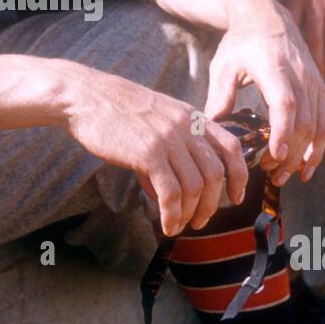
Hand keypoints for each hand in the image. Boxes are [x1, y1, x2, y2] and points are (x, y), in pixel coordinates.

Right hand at [62, 70, 248, 237]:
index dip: (239, 174)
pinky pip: (171, 192)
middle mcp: (185, 126)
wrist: (85, 97)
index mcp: (190, 117)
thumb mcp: (154, 121)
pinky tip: (166, 224)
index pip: (230, 145)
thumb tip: (168, 196)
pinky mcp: (148, 153)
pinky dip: (172, 214)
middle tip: (201, 220)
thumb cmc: (114, 110)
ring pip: (194, 186)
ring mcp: (168, 139)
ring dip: (190, 213)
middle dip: (211, 203)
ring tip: (179, 226)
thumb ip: (168, 153)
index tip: (237, 195)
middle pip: (214, 173)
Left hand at [204, 0, 324, 186]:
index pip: (285, 103)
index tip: (275, 156)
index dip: (283, 131)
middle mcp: (300, 74)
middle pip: (304, 120)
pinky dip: (318, 146)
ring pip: (318, 124)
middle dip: (290, 153)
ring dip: (304, 155)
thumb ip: (220, 96)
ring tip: (285, 177)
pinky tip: (307, 166)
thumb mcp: (223, 65)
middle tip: (271, 175)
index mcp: (274, 67)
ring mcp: (314, 81)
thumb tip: (213, 130)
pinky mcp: (321, 87)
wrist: (267, 17)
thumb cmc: (241, 43)